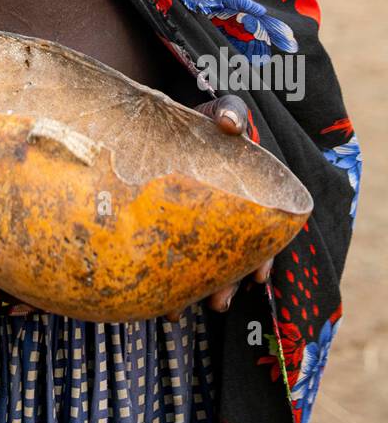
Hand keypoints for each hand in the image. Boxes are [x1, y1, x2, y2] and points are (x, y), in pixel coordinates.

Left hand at [165, 94, 272, 321]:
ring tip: (177, 312)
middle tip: (218, 303)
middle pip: (233, 259)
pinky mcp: (171, 229)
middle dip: (227, 284)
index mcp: (251, 198)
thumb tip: (231, 124)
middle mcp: (230, 218)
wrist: (167, 121)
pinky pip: (174, 259)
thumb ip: (231, 112)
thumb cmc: (203, 118)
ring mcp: (201, 226)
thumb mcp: (222, 110)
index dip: (263, 258)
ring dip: (195, 290)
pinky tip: (158, 299)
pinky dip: (169, 280)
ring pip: (203, 265)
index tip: (258, 276)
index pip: (265, 235)